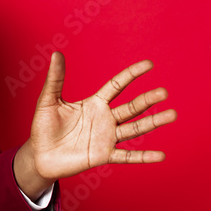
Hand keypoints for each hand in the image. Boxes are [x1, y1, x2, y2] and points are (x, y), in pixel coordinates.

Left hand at [15, 52, 176, 196]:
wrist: (39, 155)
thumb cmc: (43, 127)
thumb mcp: (48, 100)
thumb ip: (55, 79)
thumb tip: (56, 53)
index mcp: (94, 103)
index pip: (117, 85)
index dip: (131, 75)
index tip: (149, 64)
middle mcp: (104, 119)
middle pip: (131, 107)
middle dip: (147, 100)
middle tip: (164, 92)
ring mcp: (106, 137)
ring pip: (134, 128)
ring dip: (153, 122)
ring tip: (172, 115)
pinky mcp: (103, 155)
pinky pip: (126, 156)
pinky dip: (143, 157)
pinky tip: (161, 156)